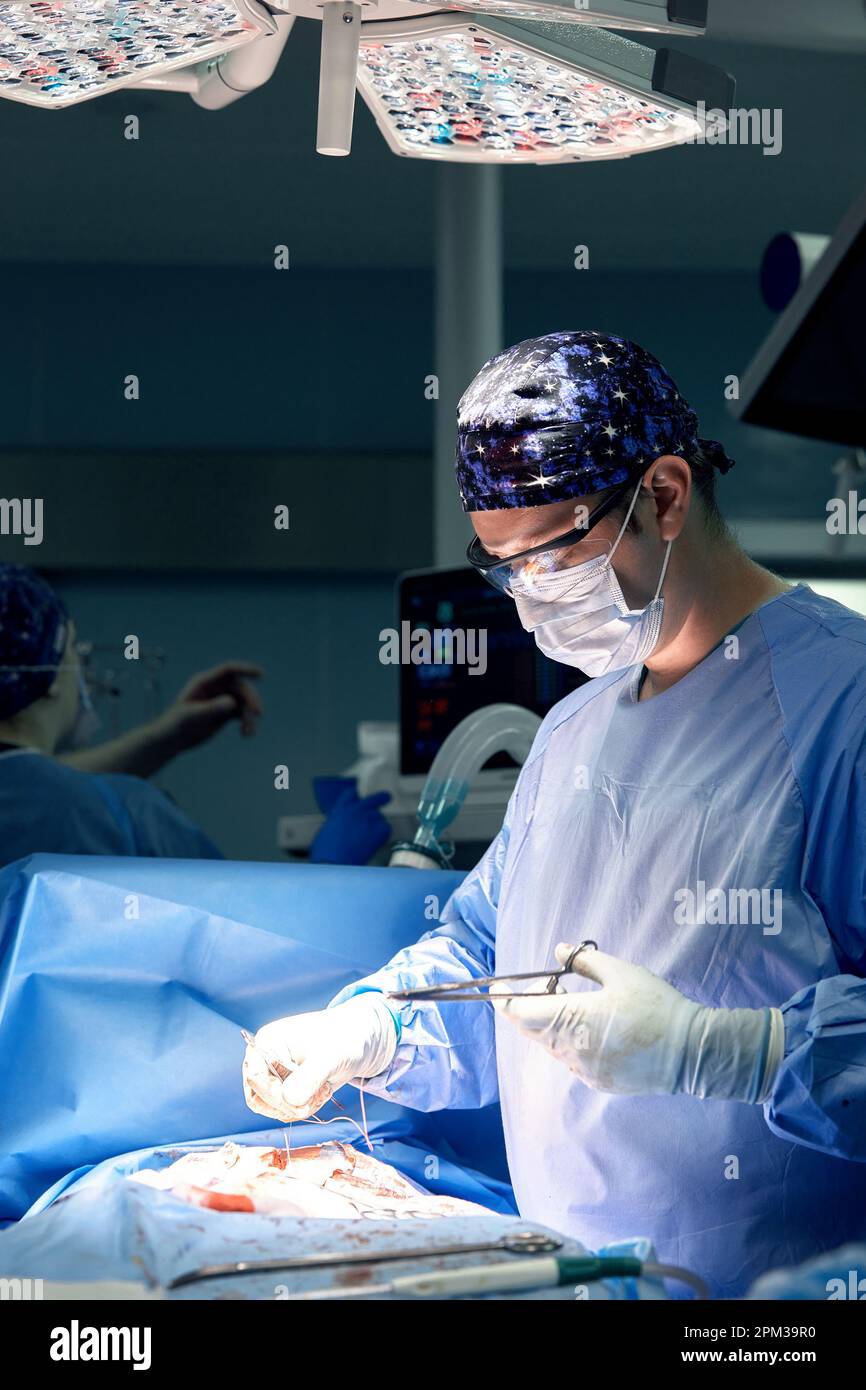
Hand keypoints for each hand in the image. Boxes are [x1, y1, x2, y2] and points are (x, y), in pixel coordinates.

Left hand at [159, 661, 263, 751]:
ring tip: (248, 732)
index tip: (261, 675)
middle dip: (251, 699)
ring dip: (249, 716)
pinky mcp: (225, 713)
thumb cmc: (176, 724)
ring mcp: (221, 700)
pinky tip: (246, 734)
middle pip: (241, 687)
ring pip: (244, 703)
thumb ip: (212, 708)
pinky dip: (247, 723)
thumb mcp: (193, 716)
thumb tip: (233, 702)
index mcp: (204, 682)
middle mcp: (215, 688)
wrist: (172, 740)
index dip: (245, 669)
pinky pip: (242, 714)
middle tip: (257, 713)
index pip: (229, 670)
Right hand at [242, 995, 397, 1120]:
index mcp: (267, 1042)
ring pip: (272, 1108)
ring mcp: (274, 1075)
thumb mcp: (330, 1057)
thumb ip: (309, 1078)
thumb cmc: (344, 1039)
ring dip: (299, 1107)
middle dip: (290, 1104)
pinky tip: (323, 1092)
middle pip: (259, 1098)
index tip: (300, 1098)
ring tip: (323, 1089)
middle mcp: (264, 1059)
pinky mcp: (285, 1088)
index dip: (274, 1095)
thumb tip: (289, 1100)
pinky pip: (285, 1110)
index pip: (255, 1078)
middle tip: (319, 1094)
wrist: (359, 1040)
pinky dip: (305, 1107)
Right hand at [309, 786, 391, 864]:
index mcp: (340, 810)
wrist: (333, 864)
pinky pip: (386, 828)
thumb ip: (338, 822)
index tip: (360, 798)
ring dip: (377, 825)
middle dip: (381, 798)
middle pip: (375, 798)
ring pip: (379, 817)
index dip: (357, 796)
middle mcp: (355, 810)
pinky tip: (374, 844)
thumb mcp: (326, 831)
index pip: (351, 793)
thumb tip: (342, 823)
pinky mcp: (378, 830)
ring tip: (367, 841)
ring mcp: (368, 819)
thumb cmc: (325, 853)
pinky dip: (383, 835)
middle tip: (387, 797)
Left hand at [492, 943, 783, 1102]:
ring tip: (572, 1001)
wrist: (692, 1052)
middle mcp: (571, 1051)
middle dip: (530, 1007)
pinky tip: (590, 1026)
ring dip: (550, 1024)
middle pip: (532, 1030)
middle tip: (549, 983)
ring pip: (551, 1046)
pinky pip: (570, 1060)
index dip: (503, 999)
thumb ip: (584, 962)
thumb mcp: (620, 973)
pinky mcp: (599, 1082)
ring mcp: (584, 1071)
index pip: (520, 1013)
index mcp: (572, 1020)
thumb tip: (559, 950)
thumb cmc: (656, 1006)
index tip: (496, 985)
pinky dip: (569, 1042)